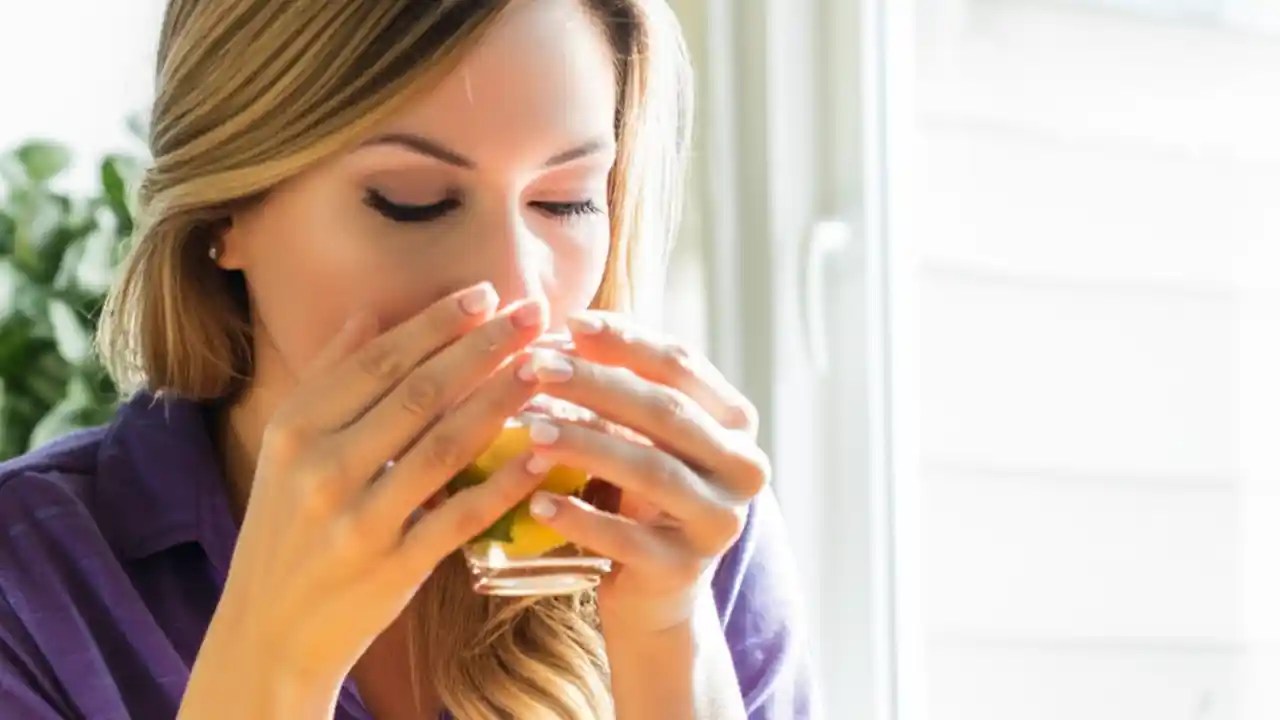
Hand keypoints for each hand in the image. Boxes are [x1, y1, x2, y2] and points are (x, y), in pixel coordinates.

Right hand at [190, 283, 550, 697]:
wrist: (268, 629)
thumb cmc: (286, 525)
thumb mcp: (286, 447)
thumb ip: (328, 377)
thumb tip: (368, 311)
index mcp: (297, 429)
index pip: (379, 361)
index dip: (437, 323)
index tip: (487, 293)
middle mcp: (324, 469)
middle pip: (419, 393)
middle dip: (482, 347)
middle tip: (533, 313)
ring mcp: (359, 521)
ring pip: (445, 447)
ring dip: (502, 401)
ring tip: (545, 367)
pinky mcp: (393, 568)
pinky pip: (459, 517)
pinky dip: (502, 485)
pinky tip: (541, 454)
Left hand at [518, 311, 768, 632]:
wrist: (655, 588)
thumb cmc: (639, 491)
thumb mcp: (641, 433)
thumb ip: (620, 384)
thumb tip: (564, 329)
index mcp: (736, 421)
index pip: (682, 365)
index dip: (627, 341)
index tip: (570, 323)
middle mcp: (743, 467)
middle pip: (666, 413)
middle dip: (597, 385)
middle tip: (535, 368)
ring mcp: (719, 521)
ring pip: (651, 471)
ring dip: (586, 445)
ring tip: (532, 430)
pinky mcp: (685, 570)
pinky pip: (627, 539)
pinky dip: (580, 519)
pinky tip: (536, 503)